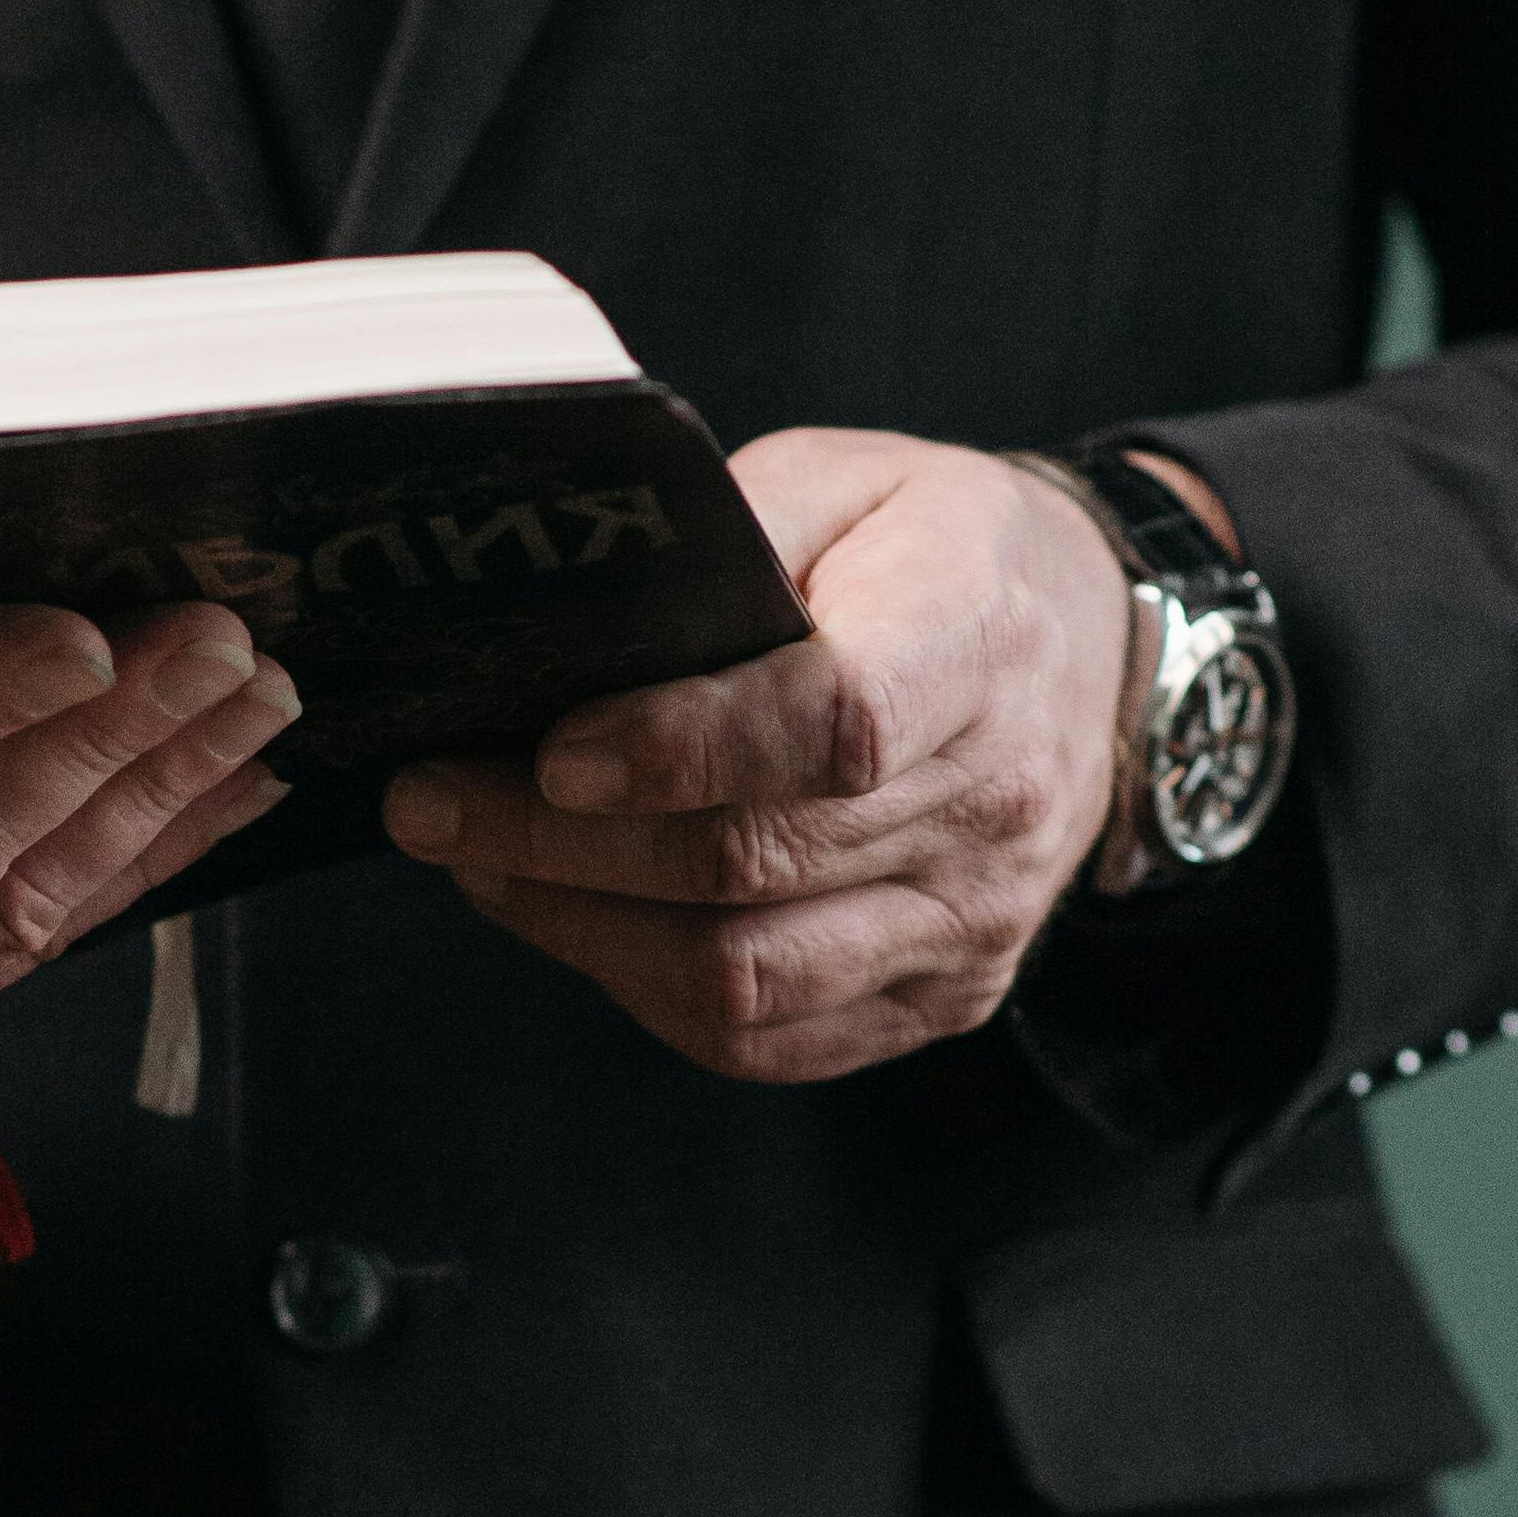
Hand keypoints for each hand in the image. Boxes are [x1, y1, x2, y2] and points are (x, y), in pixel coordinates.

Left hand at [380, 428, 1159, 1086]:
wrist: (1090, 650)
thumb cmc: (935, 553)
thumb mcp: (849, 479)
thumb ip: (726, 539)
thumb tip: (570, 620)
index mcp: (977, 642)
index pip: (830, 728)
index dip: (680, 750)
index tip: (552, 750)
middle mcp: (995, 801)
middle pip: (752, 862)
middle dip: (556, 844)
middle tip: (427, 804)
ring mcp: (976, 918)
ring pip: (745, 974)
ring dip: (579, 928)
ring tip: (478, 863)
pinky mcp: (945, 996)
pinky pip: (770, 1037)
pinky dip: (644, 991)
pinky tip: (572, 920)